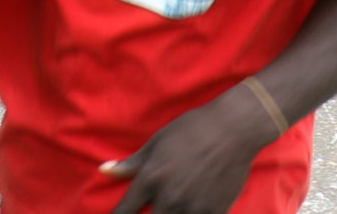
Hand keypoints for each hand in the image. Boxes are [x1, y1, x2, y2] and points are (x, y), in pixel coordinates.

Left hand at [101, 85, 278, 213]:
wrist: (233, 130)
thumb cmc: (191, 131)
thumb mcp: (156, 143)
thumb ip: (130, 163)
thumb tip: (103, 170)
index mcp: (151, 178)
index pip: (124, 211)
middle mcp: (169, 197)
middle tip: (150, 210)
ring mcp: (193, 208)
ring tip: (169, 209)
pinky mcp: (214, 212)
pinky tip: (189, 209)